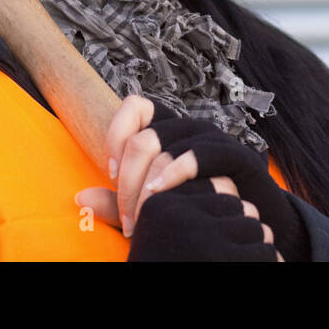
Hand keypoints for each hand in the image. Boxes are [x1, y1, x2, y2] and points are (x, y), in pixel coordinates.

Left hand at [74, 95, 303, 259]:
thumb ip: (117, 201)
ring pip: (164, 147)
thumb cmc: (196, 208)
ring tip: (142, 217)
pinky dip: (175, 173)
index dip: (116, 134)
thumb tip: (80, 196)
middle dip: (126, 182)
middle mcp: (187, 125)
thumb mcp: (150, 204)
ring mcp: (212, 137)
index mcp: (167, 128)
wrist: (249, 222)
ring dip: (145, 186)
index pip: (135, 105)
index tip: (109, 174)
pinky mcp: (234, 154)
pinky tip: (162, 194)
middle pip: (142, 137)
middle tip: (127, 219)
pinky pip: (200, 152)